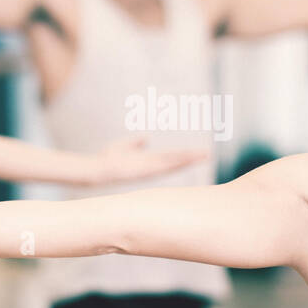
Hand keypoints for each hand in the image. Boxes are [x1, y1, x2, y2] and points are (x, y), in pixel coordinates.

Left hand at [92, 136, 208, 185]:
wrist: (98, 169)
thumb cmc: (109, 159)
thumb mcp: (124, 146)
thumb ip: (135, 142)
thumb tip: (146, 137)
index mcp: (149, 162)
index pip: (171, 157)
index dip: (185, 155)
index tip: (199, 152)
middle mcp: (153, 167)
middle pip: (176, 161)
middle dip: (192, 158)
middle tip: (209, 154)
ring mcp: (150, 169)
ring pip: (174, 163)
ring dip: (189, 159)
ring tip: (205, 155)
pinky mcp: (146, 170)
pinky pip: (165, 164)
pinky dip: (177, 162)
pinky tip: (187, 159)